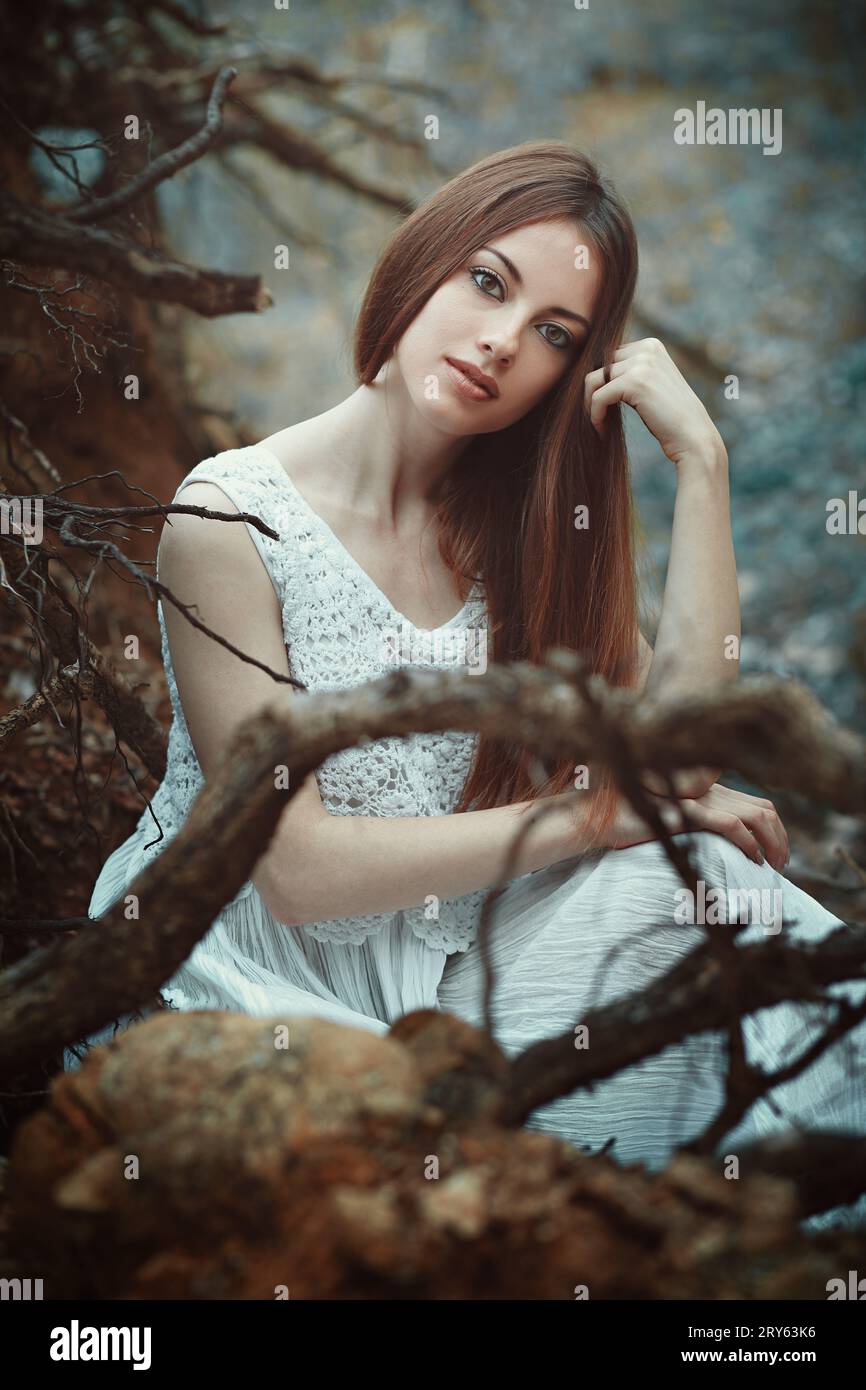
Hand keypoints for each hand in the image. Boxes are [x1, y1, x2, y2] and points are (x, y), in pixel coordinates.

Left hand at [584, 336, 724, 467]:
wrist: (692, 436)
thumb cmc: (669, 418)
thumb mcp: (650, 385)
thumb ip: (629, 372)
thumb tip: (591, 375)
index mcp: (650, 345)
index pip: (608, 357)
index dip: (600, 383)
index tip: (602, 406)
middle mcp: (647, 348)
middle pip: (597, 366)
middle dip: (592, 392)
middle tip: (597, 416)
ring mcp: (642, 363)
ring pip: (592, 380)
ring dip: (590, 405)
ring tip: (599, 424)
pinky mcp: (635, 382)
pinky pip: (598, 397)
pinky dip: (595, 415)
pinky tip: (602, 429)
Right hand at [607, 784, 789, 870]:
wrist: (600, 821)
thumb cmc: (629, 828)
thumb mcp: (669, 827)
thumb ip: (694, 831)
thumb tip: (719, 857)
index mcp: (706, 792)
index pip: (757, 803)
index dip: (776, 829)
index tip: (777, 854)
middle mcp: (707, 791)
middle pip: (764, 808)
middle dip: (781, 838)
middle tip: (782, 866)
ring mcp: (698, 800)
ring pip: (755, 815)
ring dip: (772, 843)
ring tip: (773, 867)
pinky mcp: (687, 813)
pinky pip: (731, 824)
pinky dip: (749, 843)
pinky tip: (753, 859)